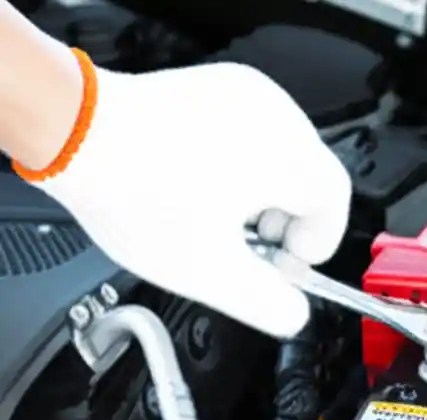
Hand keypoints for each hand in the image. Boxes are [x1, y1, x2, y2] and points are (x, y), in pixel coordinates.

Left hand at [19, 57, 349, 336]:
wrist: (76, 134)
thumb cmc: (134, 188)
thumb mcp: (211, 274)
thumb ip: (268, 305)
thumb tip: (293, 313)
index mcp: (289, 156)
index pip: (335, 205)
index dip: (315, 245)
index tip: (282, 264)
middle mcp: (277, 115)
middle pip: (308, 182)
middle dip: (281, 222)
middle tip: (241, 246)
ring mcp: (247, 94)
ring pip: (281, 158)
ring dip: (258, 194)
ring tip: (214, 214)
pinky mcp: (218, 86)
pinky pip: (250, 134)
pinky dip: (236, 164)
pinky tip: (199, 183)